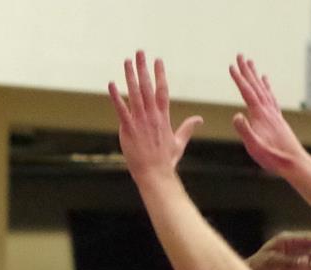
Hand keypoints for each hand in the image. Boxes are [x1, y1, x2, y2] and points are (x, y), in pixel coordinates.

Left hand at [110, 51, 203, 182]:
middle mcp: (152, 116)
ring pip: (134, 94)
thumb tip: (199, 119)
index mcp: (163, 117)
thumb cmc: (166, 161)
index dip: (160, 75)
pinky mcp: (128, 129)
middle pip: (147, 87)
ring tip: (127, 61)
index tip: (158, 61)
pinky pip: (121, 110)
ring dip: (130, 76)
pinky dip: (116, 97)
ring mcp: (140, 121)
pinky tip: (111, 84)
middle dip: (143, 69)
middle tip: (140, 53)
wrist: (155, 174)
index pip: (162, 91)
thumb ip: (187, 128)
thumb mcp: (179, 143)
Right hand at [228, 55, 310, 176]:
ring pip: (263, 89)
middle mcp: (268, 110)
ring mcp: (274, 113)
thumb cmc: (273, 157)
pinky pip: (271, 97)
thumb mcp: (255, 146)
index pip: (247, 92)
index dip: (239, 79)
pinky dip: (266, 87)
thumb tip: (236, 115)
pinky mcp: (277, 118)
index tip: (231, 66)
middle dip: (246, 70)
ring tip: (251, 64)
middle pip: (255, 86)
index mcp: (261, 115)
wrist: (293, 162)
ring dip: (256, 76)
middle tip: (240, 55)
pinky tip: (265, 82)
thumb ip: (245, 130)